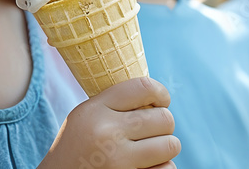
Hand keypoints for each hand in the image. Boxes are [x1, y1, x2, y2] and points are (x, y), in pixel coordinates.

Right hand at [40, 77, 179, 168]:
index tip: (162, 102)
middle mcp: (106, 133)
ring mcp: (118, 161)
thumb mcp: (86, 116)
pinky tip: (144, 167)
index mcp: (95, 110)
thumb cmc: (78, 147)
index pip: (144, 88)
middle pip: (164, 119)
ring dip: (164, 148)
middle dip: (163, 126)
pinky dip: (161, 168)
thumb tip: (158, 97)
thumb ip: (115, 104)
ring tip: (148, 151)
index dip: (162, 93)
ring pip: (171, 145)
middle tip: (151, 133)